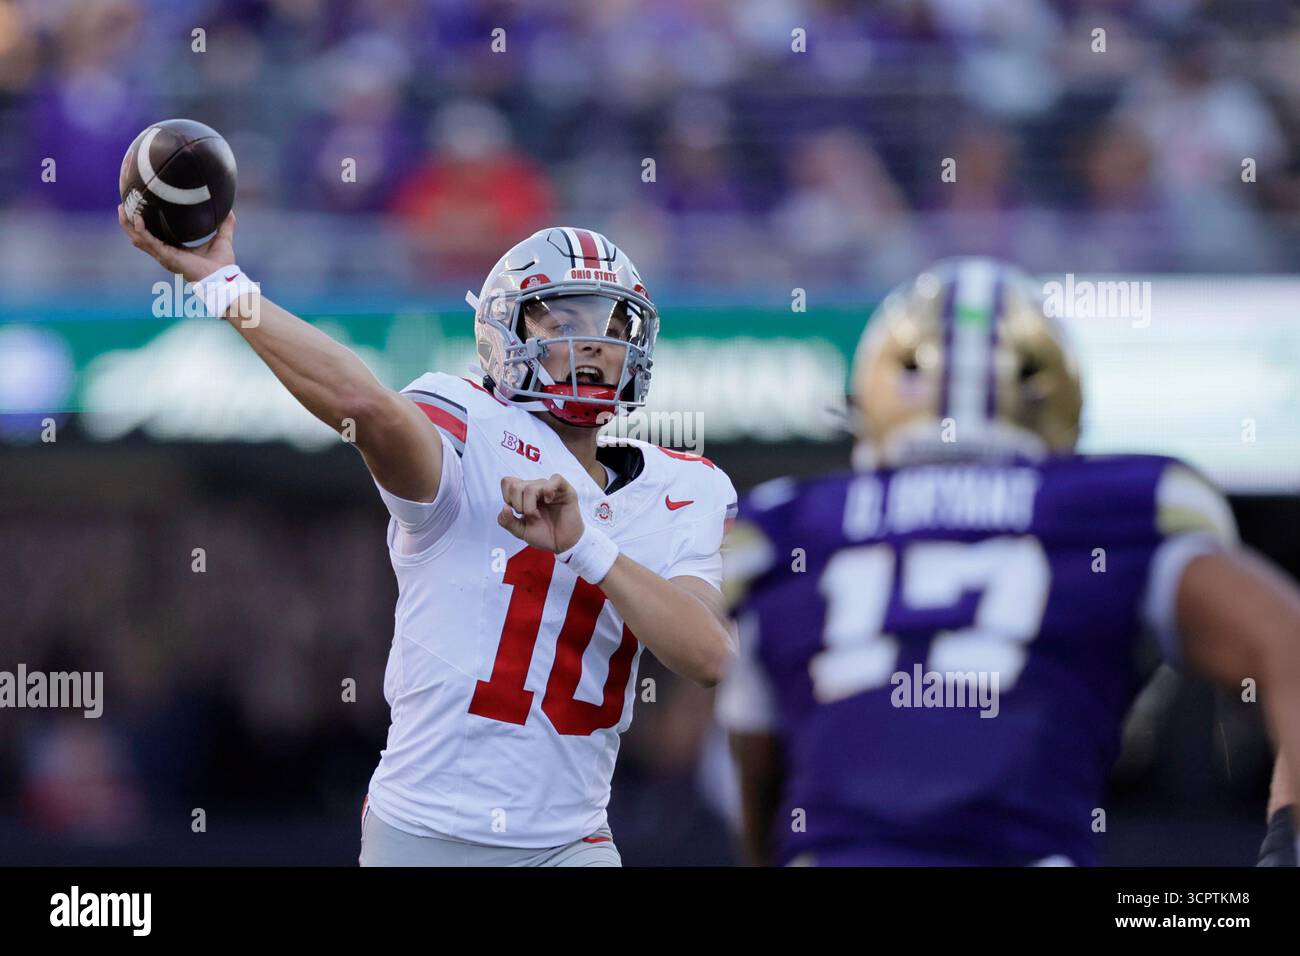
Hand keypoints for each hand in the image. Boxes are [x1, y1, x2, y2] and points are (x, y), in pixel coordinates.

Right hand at [117, 205, 235, 282]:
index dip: (142, 223)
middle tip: (122, 204)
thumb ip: (225, 225)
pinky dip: (141, 231)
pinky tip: (137, 219)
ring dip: (128, 225)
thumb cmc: (222, 264)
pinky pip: (148, 242)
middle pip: (138, 236)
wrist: (223, 279)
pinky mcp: (167, 257)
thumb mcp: (222, 239)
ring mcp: (164, 256)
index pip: (152, 235)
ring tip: (123, 208)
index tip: (137, 207)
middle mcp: (165, 253)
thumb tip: (230, 210)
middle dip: (128, 222)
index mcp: (173, 249)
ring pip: (137, 239)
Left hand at [498, 474, 584, 552]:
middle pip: (516, 486)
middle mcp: (536, 488)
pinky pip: (556, 479)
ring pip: (531, 487)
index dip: (507, 496)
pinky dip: (548, 489)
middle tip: (528, 516)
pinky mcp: (565, 490)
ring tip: (538, 516)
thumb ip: (507, 521)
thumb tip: (504, 507)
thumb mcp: (520, 531)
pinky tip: (548, 501)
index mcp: (524, 495)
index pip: (508, 482)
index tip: (515, 512)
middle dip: (517, 505)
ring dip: (530, 505)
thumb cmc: (544, 535)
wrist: (563, 545)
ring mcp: (550, 488)